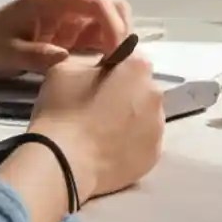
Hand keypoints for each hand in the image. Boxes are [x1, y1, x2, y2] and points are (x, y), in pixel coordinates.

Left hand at [0, 0, 132, 79]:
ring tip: (114, 66)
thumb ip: (36, 55)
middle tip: (120, 61)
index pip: (96, 3)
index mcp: (50, 1)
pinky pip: (95, 36)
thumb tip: (67, 57)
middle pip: (109, 6)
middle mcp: (64, 4)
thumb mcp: (5, 54)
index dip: (113, 24)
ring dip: (115, 39)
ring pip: (107, 20)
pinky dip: (105, 48)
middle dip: (121, 29)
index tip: (118, 52)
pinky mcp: (67, 34)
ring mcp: (67, 19)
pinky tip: (103, 67)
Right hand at [29, 56, 164, 201]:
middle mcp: (156, 95)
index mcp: (137, 68)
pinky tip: (109, 150)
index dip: (112, 66)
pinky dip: (131, 144)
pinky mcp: (154, 155)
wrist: (64, 164)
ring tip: (103, 133)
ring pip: (145, 116)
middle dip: (124, 92)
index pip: (130, 56)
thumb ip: (88, 61)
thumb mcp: (64, 70)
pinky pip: (144, 143)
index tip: (96, 78)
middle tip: (97, 107)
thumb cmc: (62, 112)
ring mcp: (158, 128)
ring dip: (130, 119)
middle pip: (141, 87)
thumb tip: (96, 67)